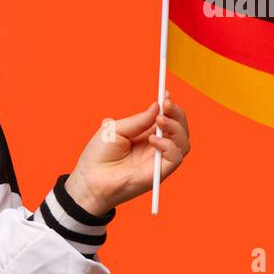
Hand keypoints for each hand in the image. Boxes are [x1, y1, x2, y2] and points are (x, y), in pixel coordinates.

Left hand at [65, 91, 190, 212]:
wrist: (90, 180)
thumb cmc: (98, 156)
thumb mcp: (115, 130)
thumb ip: (137, 120)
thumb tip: (156, 106)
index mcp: (146, 134)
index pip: (167, 118)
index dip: (170, 106)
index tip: (166, 93)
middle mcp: (156, 147)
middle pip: (180, 129)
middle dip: (177, 114)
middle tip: (167, 104)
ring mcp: (158, 160)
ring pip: (184, 142)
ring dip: (176, 127)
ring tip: (160, 121)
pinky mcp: (159, 173)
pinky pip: (176, 158)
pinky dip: (169, 146)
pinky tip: (153, 140)